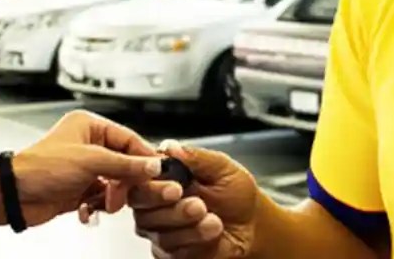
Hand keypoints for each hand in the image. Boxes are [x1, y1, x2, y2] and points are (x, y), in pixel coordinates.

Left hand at [12, 110, 162, 226]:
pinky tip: (91, 209)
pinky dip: (101, 205)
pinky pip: (103, 196)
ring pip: (116, 182)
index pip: (129, 139)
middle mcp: (88, 144)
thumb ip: (126, 165)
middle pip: (125, 162)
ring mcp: (84, 168)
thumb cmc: (40, 168)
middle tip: (128, 194)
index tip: (157, 171)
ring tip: (106, 203)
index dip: (144, 156)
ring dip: (114, 196)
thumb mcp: (90, 161)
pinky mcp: (80, 188)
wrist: (15, 196)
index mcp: (89, 126)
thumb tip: (152, 166)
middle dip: (126, 181)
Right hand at [130, 141, 259, 258]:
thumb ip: (196, 158)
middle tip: (197, 205)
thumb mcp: (222, 168)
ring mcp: (161, 231)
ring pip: (159, 232)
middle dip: (170, 208)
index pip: (140, 179)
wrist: (252, 225)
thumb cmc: (235, 193)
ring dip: (187, 226)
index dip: (152, 184)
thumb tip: (170, 146)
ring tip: (213, 219)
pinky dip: (194, 242)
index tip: (175, 186)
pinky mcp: (171, 254)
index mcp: (163, 178)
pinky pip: (172, 253)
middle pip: (142, 208)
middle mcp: (156, 204)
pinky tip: (212, 232)